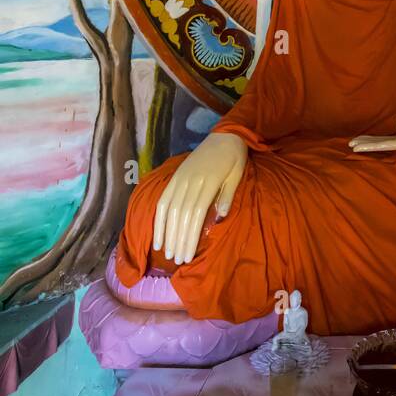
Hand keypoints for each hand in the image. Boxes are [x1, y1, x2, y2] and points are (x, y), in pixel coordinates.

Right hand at [153, 131, 247, 264]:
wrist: (224, 135)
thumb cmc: (234, 158)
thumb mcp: (237, 174)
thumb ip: (227, 194)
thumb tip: (219, 216)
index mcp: (209, 182)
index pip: (196, 214)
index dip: (190, 236)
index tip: (187, 255)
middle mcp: (191, 181)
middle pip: (181, 215)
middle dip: (177, 239)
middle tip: (176, 260)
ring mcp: (181, 179)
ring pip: (170, 209)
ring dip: (166, 232)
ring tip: (166, 252)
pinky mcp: (175, 177)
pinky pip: (163, 199)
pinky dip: (159, 218)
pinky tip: (157, 233)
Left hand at [349, 106, 395, 152]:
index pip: (389, 144)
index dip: (372, 145)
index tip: (356, 146)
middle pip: (387, 146)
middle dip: (369, 145)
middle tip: (350, 145)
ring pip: (391, 143)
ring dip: (375, 143)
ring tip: (358, 143)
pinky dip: (386, 140)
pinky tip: (378, 141)